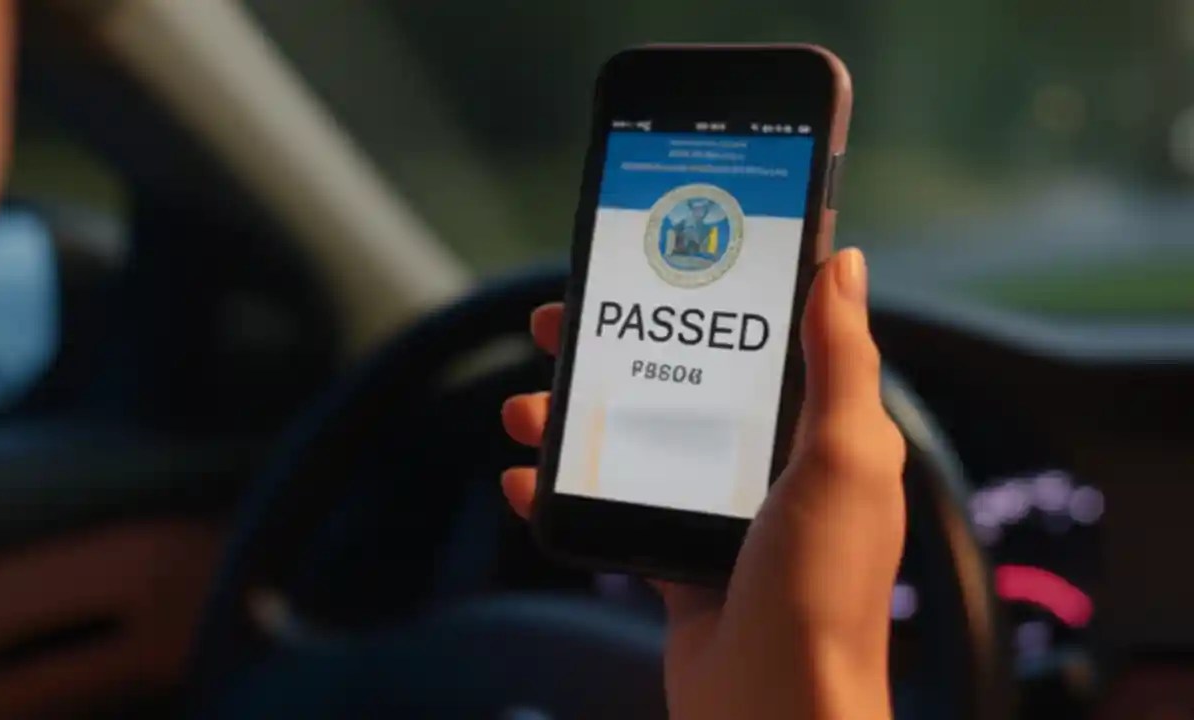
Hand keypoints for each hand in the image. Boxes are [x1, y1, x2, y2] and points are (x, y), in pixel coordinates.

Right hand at [501, 248, 905, 719]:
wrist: (774, 713)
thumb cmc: (821, 591)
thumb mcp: (842, 460)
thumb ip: (841, 363)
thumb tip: (844, 264)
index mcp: (821, 433)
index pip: (762, 340)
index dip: (707, 297)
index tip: (652, 265)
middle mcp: (774, 466)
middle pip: (684, 384)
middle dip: (616, 353)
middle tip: (558, 327)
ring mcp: (722, 514)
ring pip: (639, 442)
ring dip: (576, 421)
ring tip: (526, 410)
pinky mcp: (680, 559)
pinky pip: (615, 507)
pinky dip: (565, 492)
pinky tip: (520, 480)